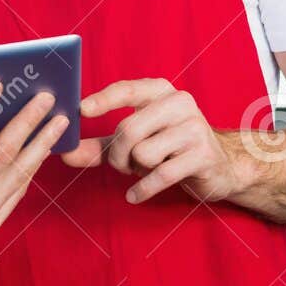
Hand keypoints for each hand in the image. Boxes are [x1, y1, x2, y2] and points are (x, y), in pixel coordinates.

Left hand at [60, 78, 259, 204]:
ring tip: (144, 170)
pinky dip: (143, 189)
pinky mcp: (203, 155)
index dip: (103, 99)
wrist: (221, 165)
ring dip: (135, 170)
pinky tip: (135, 195)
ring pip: (143, 153)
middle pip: (128, 130)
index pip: (127, 90)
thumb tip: (64, 153)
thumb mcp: (134, 141)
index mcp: (160, 91)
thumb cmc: (169, 147)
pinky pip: (161, 175)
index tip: (81, 111)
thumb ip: (99, 146)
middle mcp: (179, 103)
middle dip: (117, 155)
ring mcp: (194, 128)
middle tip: (122, 166)